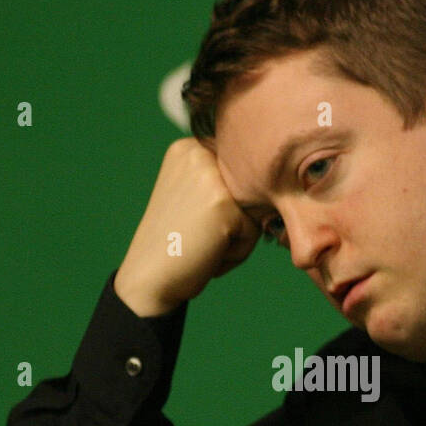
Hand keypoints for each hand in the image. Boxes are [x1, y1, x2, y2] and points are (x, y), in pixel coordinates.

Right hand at [114, 137, 261, 316]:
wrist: (148, 278)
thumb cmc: (177, 244)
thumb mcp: (194, 197)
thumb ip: (226, 182)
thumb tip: (276, 183)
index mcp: (188, 147)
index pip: (240, 174)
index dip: (228, 207)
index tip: (197, 222)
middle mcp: (197, 152)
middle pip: (251, 189)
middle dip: (235, 221)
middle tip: (198, 235)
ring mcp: (210, 176)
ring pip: (256, 209)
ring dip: (238, 236)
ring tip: (204, 244)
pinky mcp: (224, 204)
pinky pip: (254, 231)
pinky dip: (237, 252)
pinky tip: (207, 255)